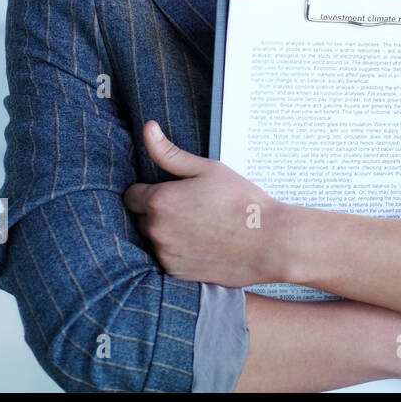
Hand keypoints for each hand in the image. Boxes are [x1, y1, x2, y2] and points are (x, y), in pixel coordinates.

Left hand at [124, 120, 284, 286]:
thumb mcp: (208, 169)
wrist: (268, 242)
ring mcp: (165, 254)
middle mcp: (156, 229)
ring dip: (167, 234)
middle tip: (190, 210)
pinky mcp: (175, 273)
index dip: (150, 191)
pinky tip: (202, 246)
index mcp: (160, 200)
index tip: (173, 193)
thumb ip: (170, 153)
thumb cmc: (241, 201)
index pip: (132, 195)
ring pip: (154, 240)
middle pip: (141, 219)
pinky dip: (178, 253)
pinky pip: (166, 259)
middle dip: (158, 213)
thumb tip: (148, 128)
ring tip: (199, 228)